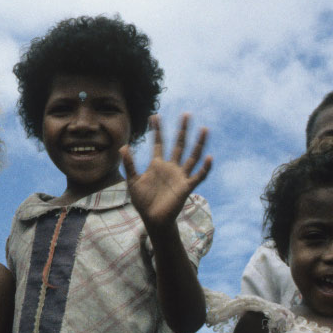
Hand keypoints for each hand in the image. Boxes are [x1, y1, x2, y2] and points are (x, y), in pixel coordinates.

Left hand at [122, 114, 211, 230]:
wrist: (152, 219)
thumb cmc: (143, 201)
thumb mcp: (133, 181)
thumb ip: (129, 164)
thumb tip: (123, 146)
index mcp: (157, 164)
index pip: (159, 143)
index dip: (157, 130)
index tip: (155, 116)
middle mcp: (171, 167)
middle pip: (179, 144)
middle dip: (182, 130)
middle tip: (186, 114)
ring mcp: (180, 176)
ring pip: (192, 156)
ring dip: (198, 143)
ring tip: (204, 129)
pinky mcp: (186, 187)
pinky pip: (198, 176)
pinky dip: (205, 168)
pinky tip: (209, 158)